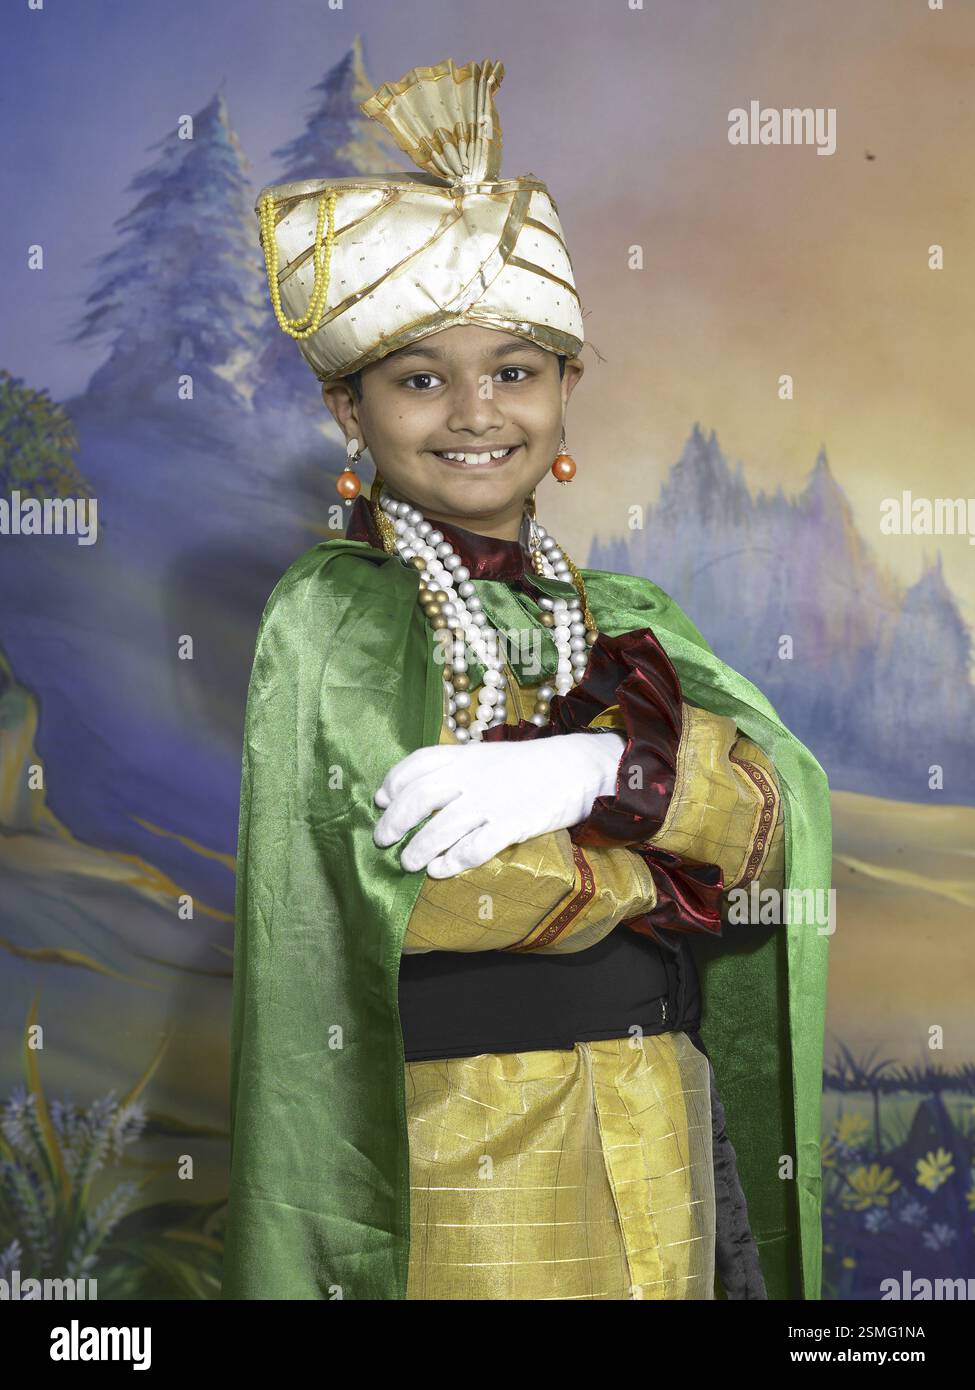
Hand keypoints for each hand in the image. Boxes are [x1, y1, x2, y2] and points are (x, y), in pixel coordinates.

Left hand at [373, 732, 625, 877]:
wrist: (577, 768)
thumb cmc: (528, 766)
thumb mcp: (487, 756)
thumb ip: (454, 769)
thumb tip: (412, 792)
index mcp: (465, 755)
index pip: (417, 763)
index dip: (393, 783)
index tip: (380, 801)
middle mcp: (473, 776)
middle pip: (420, 797)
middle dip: (395, 822)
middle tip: (383, 840)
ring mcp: (493, 800)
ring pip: (442, 827)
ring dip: (418, 848)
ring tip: (408, 863)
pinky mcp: (513, 824)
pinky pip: (474, 848)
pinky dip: (452, 862)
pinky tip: (440, 870)